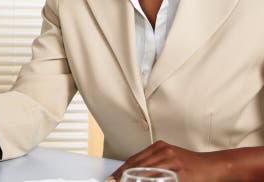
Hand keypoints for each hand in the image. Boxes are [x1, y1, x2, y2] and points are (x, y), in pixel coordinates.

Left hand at [108, 141, 224, 181]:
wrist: (214, 166)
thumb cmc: (191, 164)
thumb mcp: (170, 157)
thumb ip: (154, 163)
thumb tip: (134, 172)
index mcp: (159, 147)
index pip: (134, 159)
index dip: (121, 170)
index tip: (112, 178)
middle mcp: (164, 152)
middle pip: (138, 167)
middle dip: (124, 176)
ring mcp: (172, 163)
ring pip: (147, 174)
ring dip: (135, 181)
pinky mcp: (181, 174)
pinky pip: (162, 180)